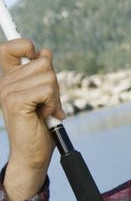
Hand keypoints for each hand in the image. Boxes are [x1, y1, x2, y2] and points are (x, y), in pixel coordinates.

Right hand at [0, 39, 64, 200]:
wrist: (32, 153)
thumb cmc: (39, 126)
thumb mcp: (44, 93)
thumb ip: (42, 72)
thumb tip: (45, 52)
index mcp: (8, 79)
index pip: (11, 48)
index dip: (26, 46)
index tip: (35, 58)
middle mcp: (3, 83)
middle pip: (43, 62)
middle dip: (54, 83)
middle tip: (48, 103)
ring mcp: (7, 91)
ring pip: (48, 76)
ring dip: (55, 95)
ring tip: (46, 110)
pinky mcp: (14, 101)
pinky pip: (47, 89)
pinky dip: (52, 102)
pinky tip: (45, 114)